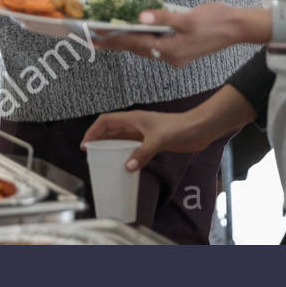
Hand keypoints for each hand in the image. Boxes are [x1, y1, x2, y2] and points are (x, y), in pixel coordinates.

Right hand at [80, 109, 213, 171]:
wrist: (200, 128)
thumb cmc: (180, 128)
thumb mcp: (159, 140)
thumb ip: (142, 153)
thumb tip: (127, 167)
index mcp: (133, 118)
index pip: (105, 121)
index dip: (93, 131)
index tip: (86, 144)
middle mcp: (135, 124)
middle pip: (110, 129)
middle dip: (98, 139)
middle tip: (90, 154)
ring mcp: (143, 132)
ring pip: (120, 138)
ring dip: (110, 146)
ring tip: (102, 159)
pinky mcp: (152, 140)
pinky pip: (132, 146)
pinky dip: (124, 153)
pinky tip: (123, 163)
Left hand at [88, 2, 253, 66]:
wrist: (237, 28)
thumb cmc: (216, 20)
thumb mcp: (187, 18)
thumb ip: (163, 18)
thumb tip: (139, 17)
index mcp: (172, 50)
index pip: (136, 44)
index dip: (114, 39)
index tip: (96, 35)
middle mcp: (171, 56)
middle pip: (136, 48)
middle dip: (115, 42)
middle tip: (92, 38)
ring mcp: (176, 55)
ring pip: (144, 48)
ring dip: (126, 42)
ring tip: (106, 36)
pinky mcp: (180, 50)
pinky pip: (155, 45)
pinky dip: (141, 39)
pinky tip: (132, 33)